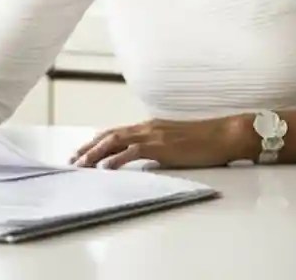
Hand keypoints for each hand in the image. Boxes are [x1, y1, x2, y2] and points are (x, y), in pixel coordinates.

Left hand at [69, 115, 251, 169]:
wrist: (224, 134)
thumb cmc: (205, 140)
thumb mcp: (175, 143)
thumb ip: (157, 148)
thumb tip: (144, 161)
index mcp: (150, 126)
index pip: (116, 132)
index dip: (97, 142)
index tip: (82, 152)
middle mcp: (147, 127)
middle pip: (109, 135)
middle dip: (88, 147)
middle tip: (71, 160)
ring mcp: (152, 135)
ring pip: (114, 141)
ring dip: (95, 153)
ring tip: (80, 164)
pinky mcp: (160, 146)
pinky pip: (132, 151)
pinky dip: (115, 159)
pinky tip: (105, 167)